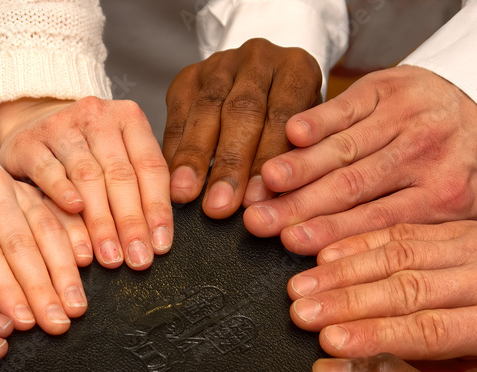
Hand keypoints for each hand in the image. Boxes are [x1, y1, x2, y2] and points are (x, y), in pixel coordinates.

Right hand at [0, 97, 171, 268]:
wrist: (33, 121)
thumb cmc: (85, 150)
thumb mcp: (119, 155)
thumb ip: (143, 185)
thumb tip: (160, 235)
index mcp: (129, 118)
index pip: (150, 167)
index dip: (157, 209)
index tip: (160, 245)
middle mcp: (97, 117)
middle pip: (120, 175)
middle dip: (131, 223)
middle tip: (137, 258)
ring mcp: (61, 126)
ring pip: (87, 177)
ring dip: (100, 221)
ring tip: (110, 254)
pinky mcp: (29, 142)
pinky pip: (48, 170)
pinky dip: (62, 192)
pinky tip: (74, 211)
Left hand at [0, 167, 89, 333]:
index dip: (7, 289)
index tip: (22, 322)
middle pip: (20, 244)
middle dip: (41, 289)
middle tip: (56, 323)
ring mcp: (18, 187)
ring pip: (47, 230)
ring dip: (64, 273)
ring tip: (75, 307)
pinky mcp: (41, 190)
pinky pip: (65, 215)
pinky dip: (79, 239)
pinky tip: (87, 265)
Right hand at [164, 38, 321, 217]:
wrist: (264, 87)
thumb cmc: (293, 124)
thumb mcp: (305, 137)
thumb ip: (292, 162)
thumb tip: (272, 208)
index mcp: (298, 68)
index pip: (282, 114)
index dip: (267, 158)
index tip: (256, 200)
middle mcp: (260, 58)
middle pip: (243, 110)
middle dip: (230, 162)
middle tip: (220, 204)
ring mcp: (221, 63)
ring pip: (207, 110)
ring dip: (195, 157)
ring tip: (187, 194)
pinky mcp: (189, 76)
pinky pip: (178, 114)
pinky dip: (174, 149)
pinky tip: (170, 178)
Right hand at [245, 66, 476, 253]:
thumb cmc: (466, 172)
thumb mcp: (459, 214)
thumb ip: (412, 240)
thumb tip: (347, 274)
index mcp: (445, 198)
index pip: (376, 220)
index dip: (328, 233)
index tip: (289, 244)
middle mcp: (427, 156)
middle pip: (353, 186)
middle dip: (300, 206)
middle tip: (259, 222)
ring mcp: (408, 118)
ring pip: (346, 148)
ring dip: (300, 166)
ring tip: (265, 183)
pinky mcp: (390, 88)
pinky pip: (349, 107)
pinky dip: (319, 120)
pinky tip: (291, 133)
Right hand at [287, 220, 476, 371]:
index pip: (430, 330)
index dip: (374, 335)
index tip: (327, 344)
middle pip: (408, 287)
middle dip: (346, 301)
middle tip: (299, 312)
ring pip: (400, 253)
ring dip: (343, 270)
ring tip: (301, 286)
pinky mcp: (462, 224)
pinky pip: (405, 230)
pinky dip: (360, 242)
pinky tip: (325, 254)